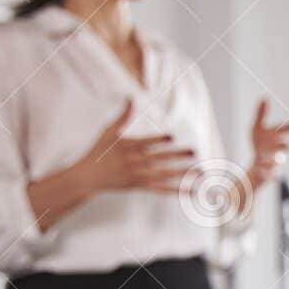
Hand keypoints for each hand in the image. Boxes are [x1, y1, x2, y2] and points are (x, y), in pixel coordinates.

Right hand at [71, 100, 194, 193]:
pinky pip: (162, 189)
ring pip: (164, 174)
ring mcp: (138, 175)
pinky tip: (192, 190)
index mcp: (127, 147)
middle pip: (159, 158)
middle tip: (194, 151)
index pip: (145, 143)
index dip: (158, 140)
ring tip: (201, 171)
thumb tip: (130, 98)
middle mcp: (135, 162)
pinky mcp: (140, 185)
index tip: (171, 137)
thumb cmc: (98, 151)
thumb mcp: (108, 132)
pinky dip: (178, 190)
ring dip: (183, 173)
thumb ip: (122, 116)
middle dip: (176, 155)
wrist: (88, 176)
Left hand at [247, 98, 288, 186]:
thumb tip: (264, 97)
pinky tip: (258, 166)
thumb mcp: (255, 128)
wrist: (257, 165)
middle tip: (276, 141)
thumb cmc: (258, 144)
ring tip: (260, 155)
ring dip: (270, 157)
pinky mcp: (270, 173)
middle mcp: (278, 149)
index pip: (287, 129)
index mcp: (276, 137)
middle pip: (284, 146)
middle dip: (281, 145)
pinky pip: (268, 172)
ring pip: (277, 160)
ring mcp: (275, 161)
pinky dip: (264, 170)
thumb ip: (260, 114)